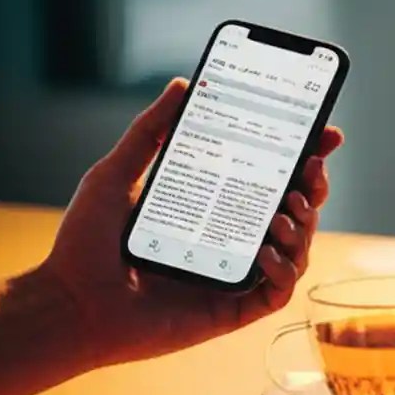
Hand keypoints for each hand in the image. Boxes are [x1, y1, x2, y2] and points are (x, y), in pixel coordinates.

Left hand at [40, 78, 343, 368]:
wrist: (69, 303)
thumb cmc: (86, 244)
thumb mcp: (116, 174)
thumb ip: (150, 132)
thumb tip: (183, 84)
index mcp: (212, 208)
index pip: (270, 179)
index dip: (305, 158)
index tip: (325, 135)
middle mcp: (231, 241)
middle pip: (295, 213)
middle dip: (314, 189)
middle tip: (309, 171)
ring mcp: (235, 276)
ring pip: (296, 251)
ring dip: (303, 228)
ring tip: (284, 211)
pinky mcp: (232, 310)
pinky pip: (277, 292)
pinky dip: (283, 271)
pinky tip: (266, 252)